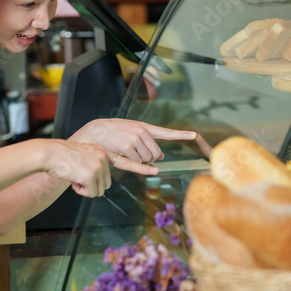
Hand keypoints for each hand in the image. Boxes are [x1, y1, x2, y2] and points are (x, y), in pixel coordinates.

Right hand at [43, 139, 156, 197]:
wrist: (51, 154)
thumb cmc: (64, 159)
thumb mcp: (85, 159)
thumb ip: (96, 167)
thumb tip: (99, 185)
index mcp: (104, 153)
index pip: (126, 162)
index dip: (142, 168)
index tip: (156, 169)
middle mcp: (104, 157)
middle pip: (105, 185)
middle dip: (92, 187)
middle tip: (78, 177)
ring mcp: (98, 165)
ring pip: (98, 190)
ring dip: (86, 189)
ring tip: (75, 177)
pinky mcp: (91, 173)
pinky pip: (91, 193)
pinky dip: (81, 191)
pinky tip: (74, 181)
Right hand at [70, 119, 198, 163]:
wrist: (96, 131)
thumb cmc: (113, 135)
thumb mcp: (131, 134)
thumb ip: (147, 143)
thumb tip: (161, 156)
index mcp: (144, 128)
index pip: (166, 132)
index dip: (181, 134)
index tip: (194, 135)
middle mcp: (142, 131)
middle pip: (156, 154)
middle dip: (148, 159)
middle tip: (134, 154)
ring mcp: (136, 138)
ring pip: (147, 159)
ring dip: (138, 161)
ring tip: (125, 151)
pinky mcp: (129, 146)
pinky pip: (138, 162)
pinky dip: (132, 163)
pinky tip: (122, 153)